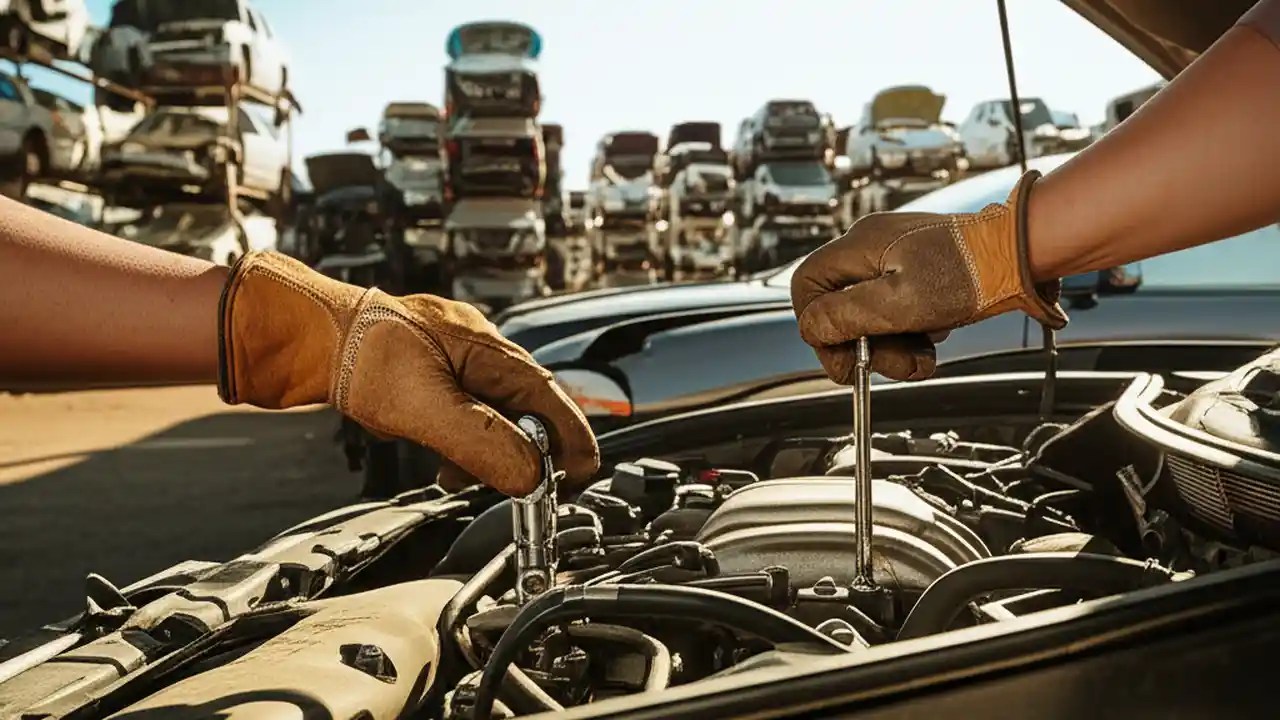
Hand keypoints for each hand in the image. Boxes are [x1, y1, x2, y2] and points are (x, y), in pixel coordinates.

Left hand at [217, 252, 598, 496]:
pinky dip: (464, 441)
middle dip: (528, 451)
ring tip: (463, 476)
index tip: (583, 474)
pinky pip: (467, 411)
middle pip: (528, 409)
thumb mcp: (424, 407)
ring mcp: (457, 359)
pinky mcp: (434, 372)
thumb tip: (530, 475)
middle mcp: (481, 351)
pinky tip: (444, 459)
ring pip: (496, 414)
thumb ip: (481, 443)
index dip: (572, 439)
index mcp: (490, 352)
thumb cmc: (360, 355)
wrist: (308, 335)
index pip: (551, 399)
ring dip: (490, 450)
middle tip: (524, 487)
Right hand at [791, 171, 1066, 381]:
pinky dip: (914, 332)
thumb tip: (813, 328)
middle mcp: (874, 248)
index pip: (808, 287)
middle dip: (865, 345)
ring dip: (894, 345)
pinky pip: (901, 309)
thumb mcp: (899, 303)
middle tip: (892, 365)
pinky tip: (937, 336)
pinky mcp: (924, 271)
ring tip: (924, 355)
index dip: (817, 327)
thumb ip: (846, 317)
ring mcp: (900, 258)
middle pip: (841, 307)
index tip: (843, 358)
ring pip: (874, 314)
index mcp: (860, 246)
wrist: (1028, 252)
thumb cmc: (972, 272)